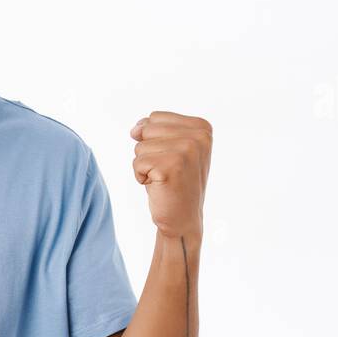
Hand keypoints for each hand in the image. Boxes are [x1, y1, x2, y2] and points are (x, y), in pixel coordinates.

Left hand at [131, 111, 211, 239]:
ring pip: (140, 147)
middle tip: (166, 170)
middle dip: (148, 152)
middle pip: (146, 129)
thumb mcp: (170, 148)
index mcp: (202, 127)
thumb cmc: (174, 182)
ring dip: (145, 166)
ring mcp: (186, 151)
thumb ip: (155, 129)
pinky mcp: (171, 167)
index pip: (155, 118)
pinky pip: (137, 163)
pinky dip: (141, 177)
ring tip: (163, 178)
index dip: (153, 140)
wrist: (182, 218)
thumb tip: (135, 129)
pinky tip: (159, 186)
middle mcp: (198, 137)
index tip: (172, 159)